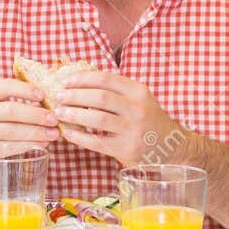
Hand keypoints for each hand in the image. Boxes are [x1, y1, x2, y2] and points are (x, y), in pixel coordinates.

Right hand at [0, 78, 57, 151]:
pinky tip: (41, 145)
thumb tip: (48, 102)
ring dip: (35, 132)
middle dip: (36, 115)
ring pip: (10, 130)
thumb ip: (12, 101)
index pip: (5, 86)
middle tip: (54, 119)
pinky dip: (27, 146)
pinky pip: (7, 148)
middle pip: (10, 110)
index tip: (43, 95)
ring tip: (53, 134)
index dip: (26, 89)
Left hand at [52, 71, 181, 166]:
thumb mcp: (138, 99)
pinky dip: (79, 137)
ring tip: (59, 113)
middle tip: (58, 96)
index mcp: (138, 92)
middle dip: (74, 95)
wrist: (170, 146)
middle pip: (100, 97)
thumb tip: (78, 81)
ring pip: (97, 118)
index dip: (82, 78)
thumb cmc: (147, 119)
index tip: (65, 80)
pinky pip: (96, 142)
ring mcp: (132, 130)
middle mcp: (137, 109)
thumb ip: (115, 90)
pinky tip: (67, 132)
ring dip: (73, 114)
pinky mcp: (126, 150)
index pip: (106, 79)